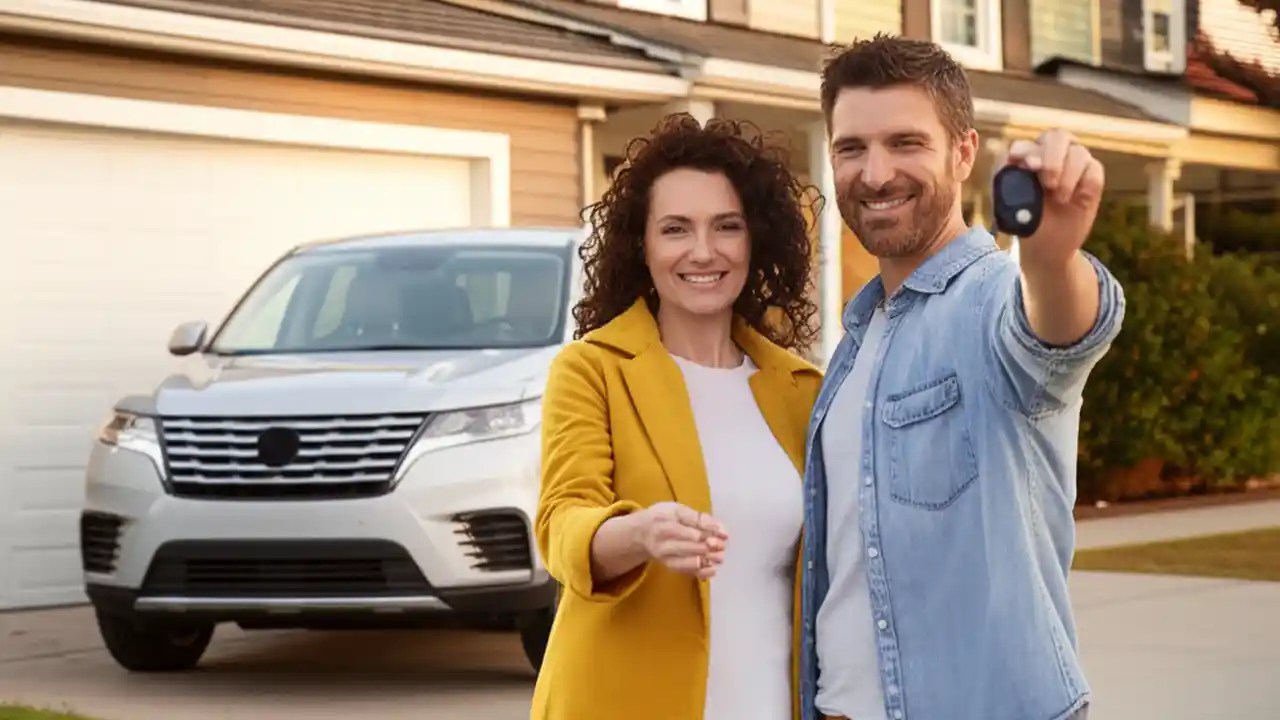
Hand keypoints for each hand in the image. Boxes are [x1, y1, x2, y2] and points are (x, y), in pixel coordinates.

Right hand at [635, 502, 726, 579]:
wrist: (641, 532)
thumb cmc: (665, 517)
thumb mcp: (678, 510)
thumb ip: (700, 518)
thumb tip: (723, 531)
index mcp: (664, 518)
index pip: (684, 524)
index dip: (705, 529)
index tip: (722, 534)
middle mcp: (660, 537)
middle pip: (682, 544)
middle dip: (704, 546)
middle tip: (720, 546)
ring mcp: (662, 553)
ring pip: (682, 559)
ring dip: (702, 560)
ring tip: (719, 558)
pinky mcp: (667, 564)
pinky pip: (683, 571)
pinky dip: (698, 572)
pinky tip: (712, 570)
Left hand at [1004, 129, 1105, 268]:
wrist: (1046, 244)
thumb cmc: (1025, 219)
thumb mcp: (1008, 203)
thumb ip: (1006, 179)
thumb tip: (1011, 160)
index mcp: (1027, 156)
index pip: (1028, 143)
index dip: (1027, 151)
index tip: (1027, 166)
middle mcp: (1052, 154)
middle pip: (1057, 136)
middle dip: (1052, 158)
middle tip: (1048, 182)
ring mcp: (1075, 162)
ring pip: (1078, 152)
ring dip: (1068, 175)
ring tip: (1060, 198)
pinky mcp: (1092, 177)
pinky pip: (1094, 170)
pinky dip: (1085, 184)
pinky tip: (1076, 200)